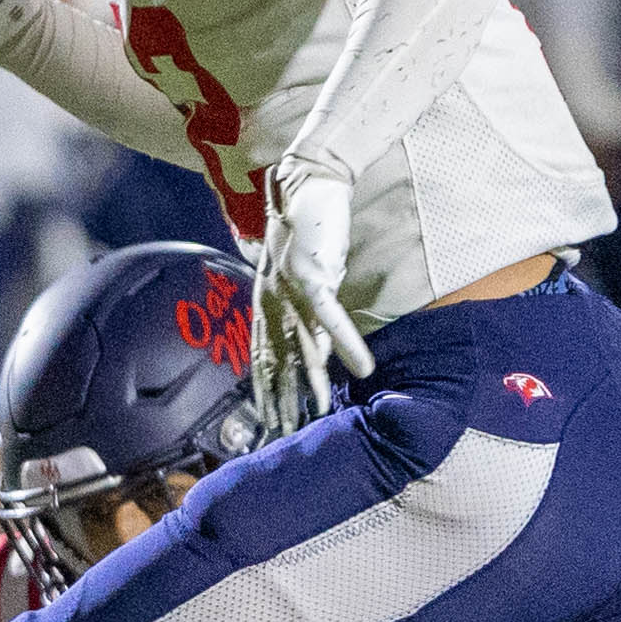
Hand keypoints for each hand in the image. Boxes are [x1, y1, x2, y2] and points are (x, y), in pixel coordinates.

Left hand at [250, 153, 371, 427]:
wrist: (307, 186)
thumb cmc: (306, 229)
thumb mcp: (302, 274)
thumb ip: (303, 306)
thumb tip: (315, 338)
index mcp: (267, 304)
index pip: (262, 357)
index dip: (263, 392)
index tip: (268, 424)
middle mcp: (273, 303)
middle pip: (276, 361)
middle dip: (279, 399)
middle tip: (281, 435)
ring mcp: (291, 292)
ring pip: (302, 346)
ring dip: (312, 382)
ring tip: (319, 414)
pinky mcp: (314, 276)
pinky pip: (331, 317)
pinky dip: (345, 343)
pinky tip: (358, 368)